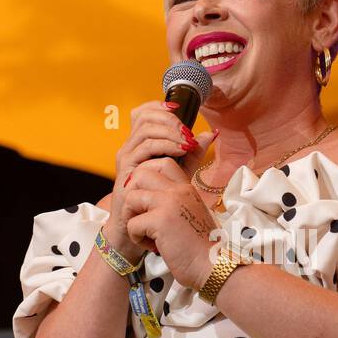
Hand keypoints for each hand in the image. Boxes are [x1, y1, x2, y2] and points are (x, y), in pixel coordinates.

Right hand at [107, 100, 217, 263]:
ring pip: (145, 130)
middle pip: (144, 117)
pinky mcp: (126, 172)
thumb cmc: (156, 202)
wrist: (135, 231)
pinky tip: (181, 151)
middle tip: (189, 132)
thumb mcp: (178, 172)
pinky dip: (166, 145)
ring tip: (188, 141)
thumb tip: (211, 133)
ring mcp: (126, 159)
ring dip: (170, 132)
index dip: (160, 106)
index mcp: (139, 144)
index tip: (180, 109)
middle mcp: (130, 148)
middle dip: (170, 119)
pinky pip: (144, 149)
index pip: (143, 113)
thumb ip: (192, 153)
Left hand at [122, 157, 222, 290]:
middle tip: (140, 216)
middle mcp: (178, 190)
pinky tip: (153, 247)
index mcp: (186, 188)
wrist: (213, 266)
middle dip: (133, 196)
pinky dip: (137, 238)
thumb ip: (175, 203)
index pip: (162, 163)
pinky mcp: (160, 221)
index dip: (147, 179)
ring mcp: (169, 203)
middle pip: (140, 174)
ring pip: (131, 197)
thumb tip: (148, 200)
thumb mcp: (191, 214)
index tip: (147, 201)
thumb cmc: (201, 247)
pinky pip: (132, 223)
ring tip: (146, 234)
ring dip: (132, 219)